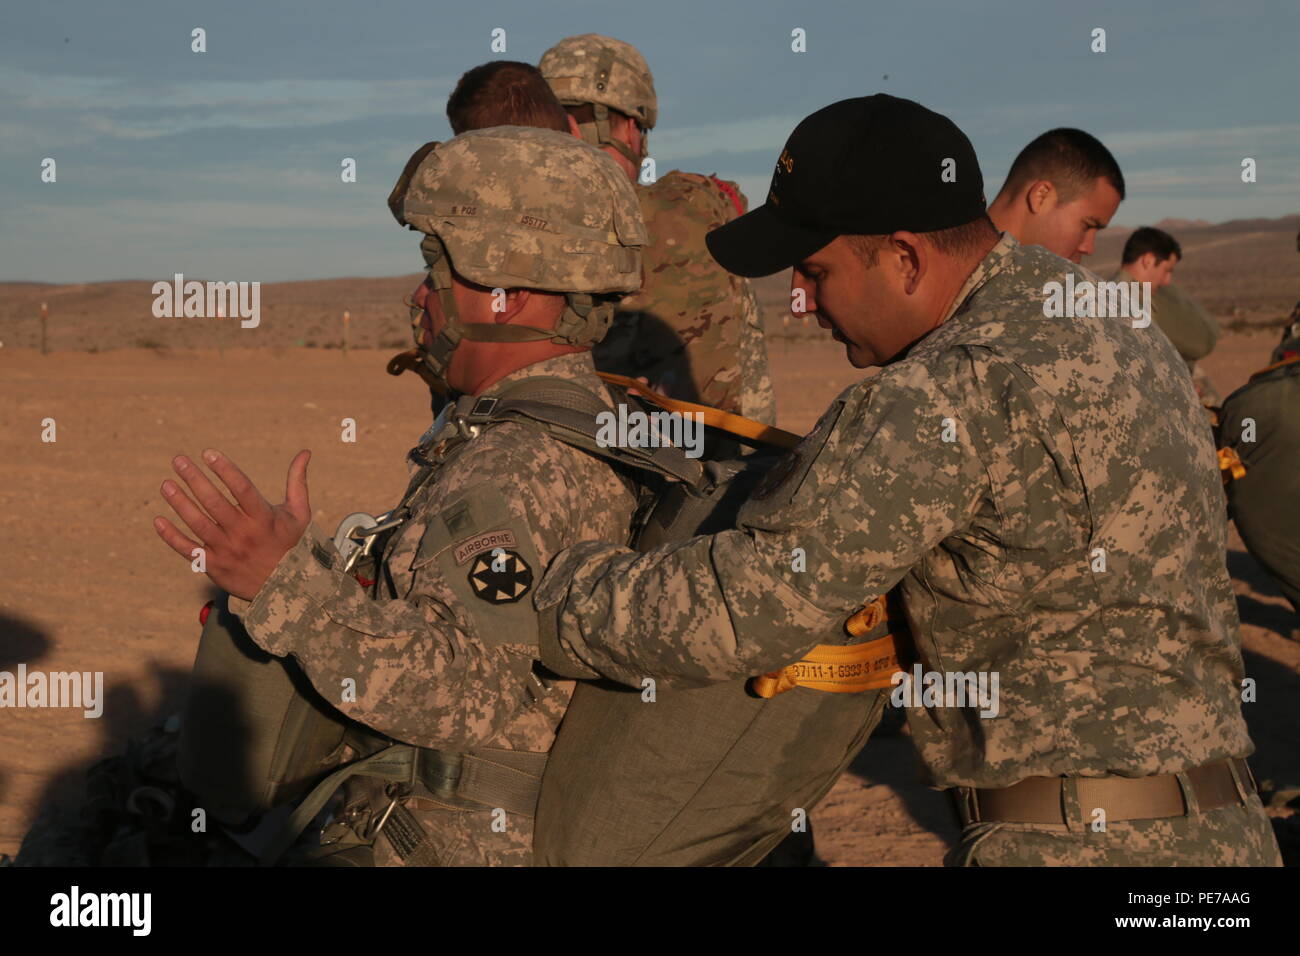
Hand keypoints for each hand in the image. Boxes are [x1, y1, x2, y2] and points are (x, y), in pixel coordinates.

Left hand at [154, 448, 311, 601]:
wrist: (285, 589)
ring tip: (166, 484)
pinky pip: (187, 549)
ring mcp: (226, 550)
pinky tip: (158, 520)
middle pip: (214, 502)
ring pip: (197, 523)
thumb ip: (297, 482)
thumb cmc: (291, 544)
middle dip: (194, 479)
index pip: (241, 488)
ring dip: (179, 503)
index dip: (224, 469)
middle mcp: (243, 533)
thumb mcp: (299, 514)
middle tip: (178, 460)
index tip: (208, 453)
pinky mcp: (213, 566)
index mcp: (264, 518)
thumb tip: (305, 452)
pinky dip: (171, 536)